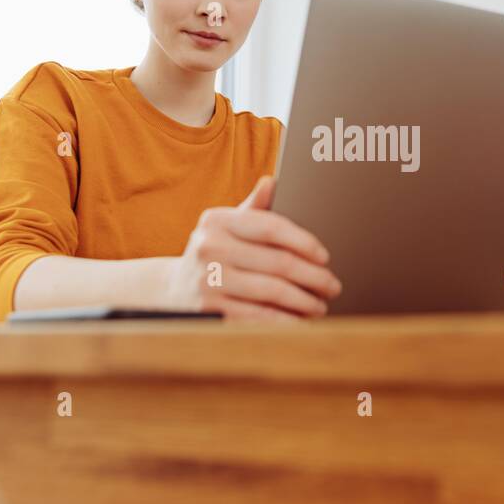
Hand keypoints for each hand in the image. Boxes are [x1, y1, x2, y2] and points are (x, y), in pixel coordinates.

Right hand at [166, 175, 341, 320]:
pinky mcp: (208, 310)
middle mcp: (209, 247)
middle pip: (278, 262)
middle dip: (313, 277)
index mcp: (217, 220)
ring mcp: (207, 280)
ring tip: (320, 306)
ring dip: (304, 301)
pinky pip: (258, 317)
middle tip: (332, 286)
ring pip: (273, 292)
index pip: (271, 226)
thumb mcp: (226, 228)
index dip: (304, 242)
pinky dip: (284, 321)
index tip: (325, 257)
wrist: (171, 290)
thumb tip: (272, 182)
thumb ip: (252, 209)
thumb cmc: (214, 255)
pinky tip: (299, 322)